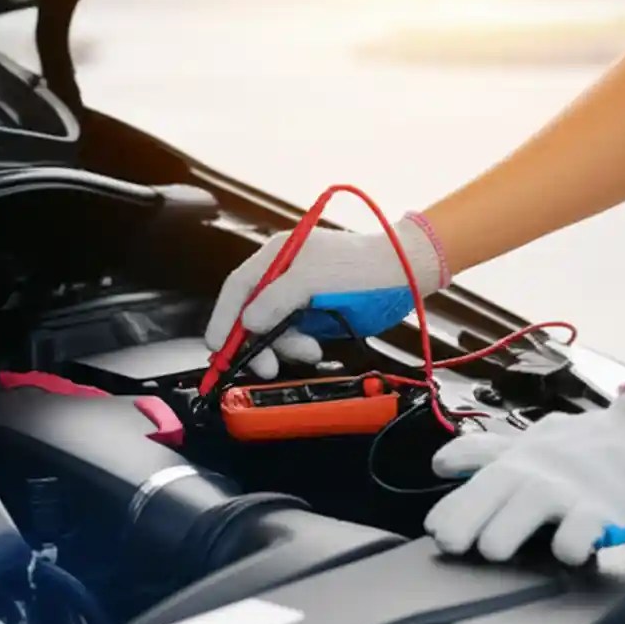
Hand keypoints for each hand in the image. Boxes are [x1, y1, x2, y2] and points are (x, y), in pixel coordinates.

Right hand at [203, 215, 448, 378]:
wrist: (407, 274)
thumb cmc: (364, 268)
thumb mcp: (313, 280)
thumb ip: (275, 300)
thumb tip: (246, 323)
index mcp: (277, 256)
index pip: (238, 287)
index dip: (223, 317)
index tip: (216, 347)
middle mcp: (283, 275)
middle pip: (251, 313)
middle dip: (255, 341)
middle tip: (264, 367)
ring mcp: (300, 296)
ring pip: (273, 330)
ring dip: (285, 347)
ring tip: (309, 352)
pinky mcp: (316, 314)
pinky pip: (295, 336)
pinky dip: (299, 347)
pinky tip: (316, 349)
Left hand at [423, 380, 624, 565]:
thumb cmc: (589, 445)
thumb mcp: (531, 443)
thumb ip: (486, 454)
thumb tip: (439, 462)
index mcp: (521, 459)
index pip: (478, 479)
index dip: (454, 504)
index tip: (433, 527)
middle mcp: (542, 471)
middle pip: (498, 488)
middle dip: (469, 515)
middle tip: (451, 542)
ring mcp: (576, 487)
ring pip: (536, 503)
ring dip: (511, 526)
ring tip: (493, 550)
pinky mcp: (612, 504)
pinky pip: (591, 523)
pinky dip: (577, 538)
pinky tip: (565, 553)